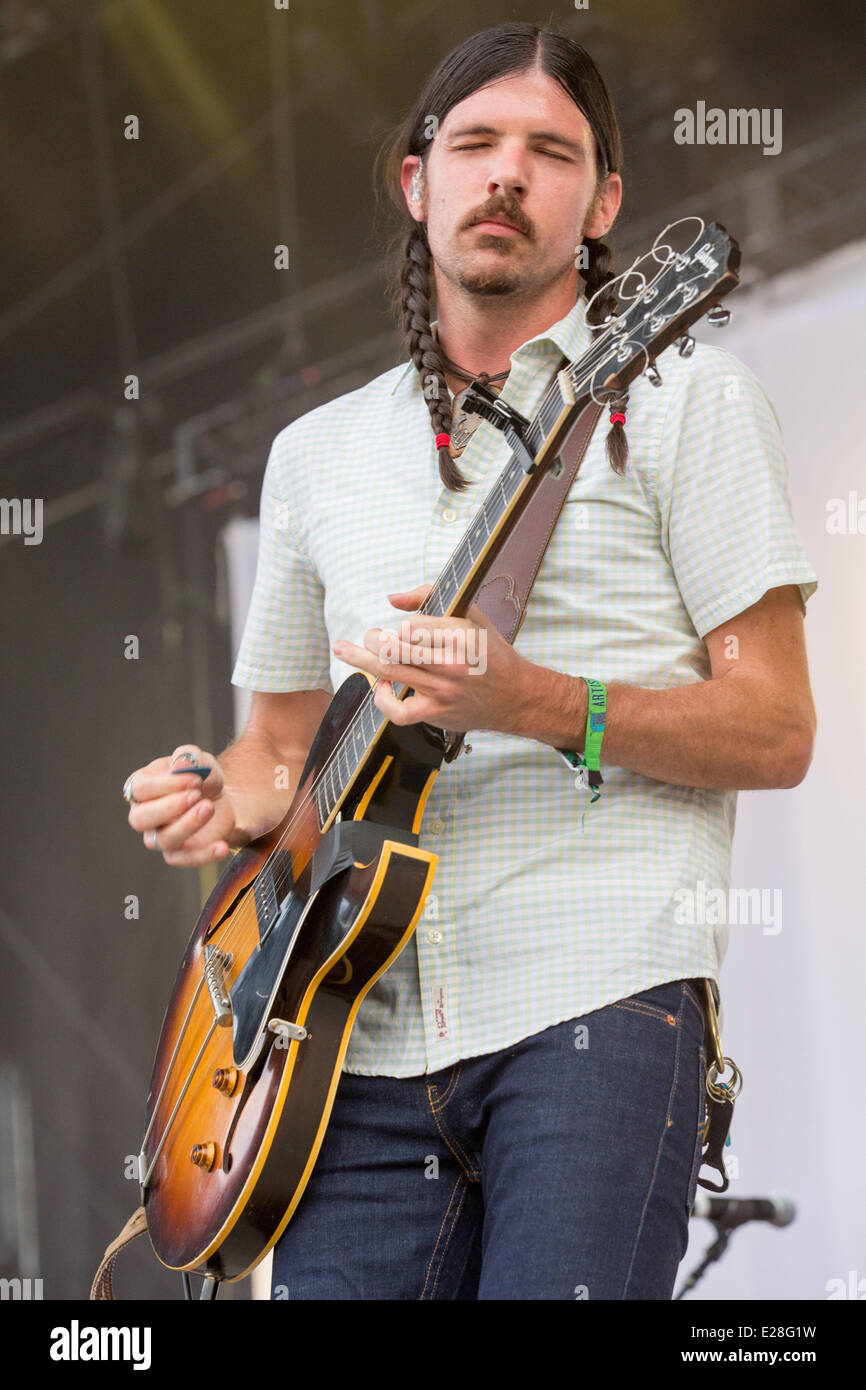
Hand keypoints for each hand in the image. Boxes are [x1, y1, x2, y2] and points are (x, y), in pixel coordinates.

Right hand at [124, 745, 237, 866]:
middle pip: (141, 818)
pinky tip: (222, 846)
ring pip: (163, 840)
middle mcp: (144, 815)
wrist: (219, 799)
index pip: (140, 788)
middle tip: (197, 795)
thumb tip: (181, 765)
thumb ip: (190, 757)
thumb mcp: (201, 761)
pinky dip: (204, 855)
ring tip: (209, 808)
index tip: (195, 779)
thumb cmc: (201, 777)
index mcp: (142, 788)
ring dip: (187, 825)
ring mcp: (159, 836)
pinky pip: (185, 859)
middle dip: (170, 807)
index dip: (166, 784)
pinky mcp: (179, 853)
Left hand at [332, 584, 531, 735]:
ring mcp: (440, 691)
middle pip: (393, 647)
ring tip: (345, 649)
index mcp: (459, 636)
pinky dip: (382, 698)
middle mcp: (449, 664)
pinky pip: (397, 711)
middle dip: (372, 639)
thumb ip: (430, 598)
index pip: (411, 626)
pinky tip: (381, 686)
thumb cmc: (491, 653)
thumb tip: (391, 599)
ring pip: (389, 672)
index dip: (403, 625)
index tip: (408, 629)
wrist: (515, 697)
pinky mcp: (435, 713)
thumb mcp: (471, 616)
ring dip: (361, 659)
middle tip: (370, 636)